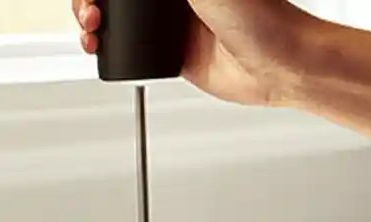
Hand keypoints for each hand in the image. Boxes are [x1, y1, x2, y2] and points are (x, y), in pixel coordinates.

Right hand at [73, 0, 318, 105]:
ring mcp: (171, 22)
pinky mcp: (169, 51)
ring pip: (119, 17)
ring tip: (92, 31)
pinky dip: (108, 48)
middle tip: (91, 11)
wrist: (279, 66)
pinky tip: (102, 48)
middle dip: (93, 0)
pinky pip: (128, 47)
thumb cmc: (265, 17)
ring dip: (94, 22)